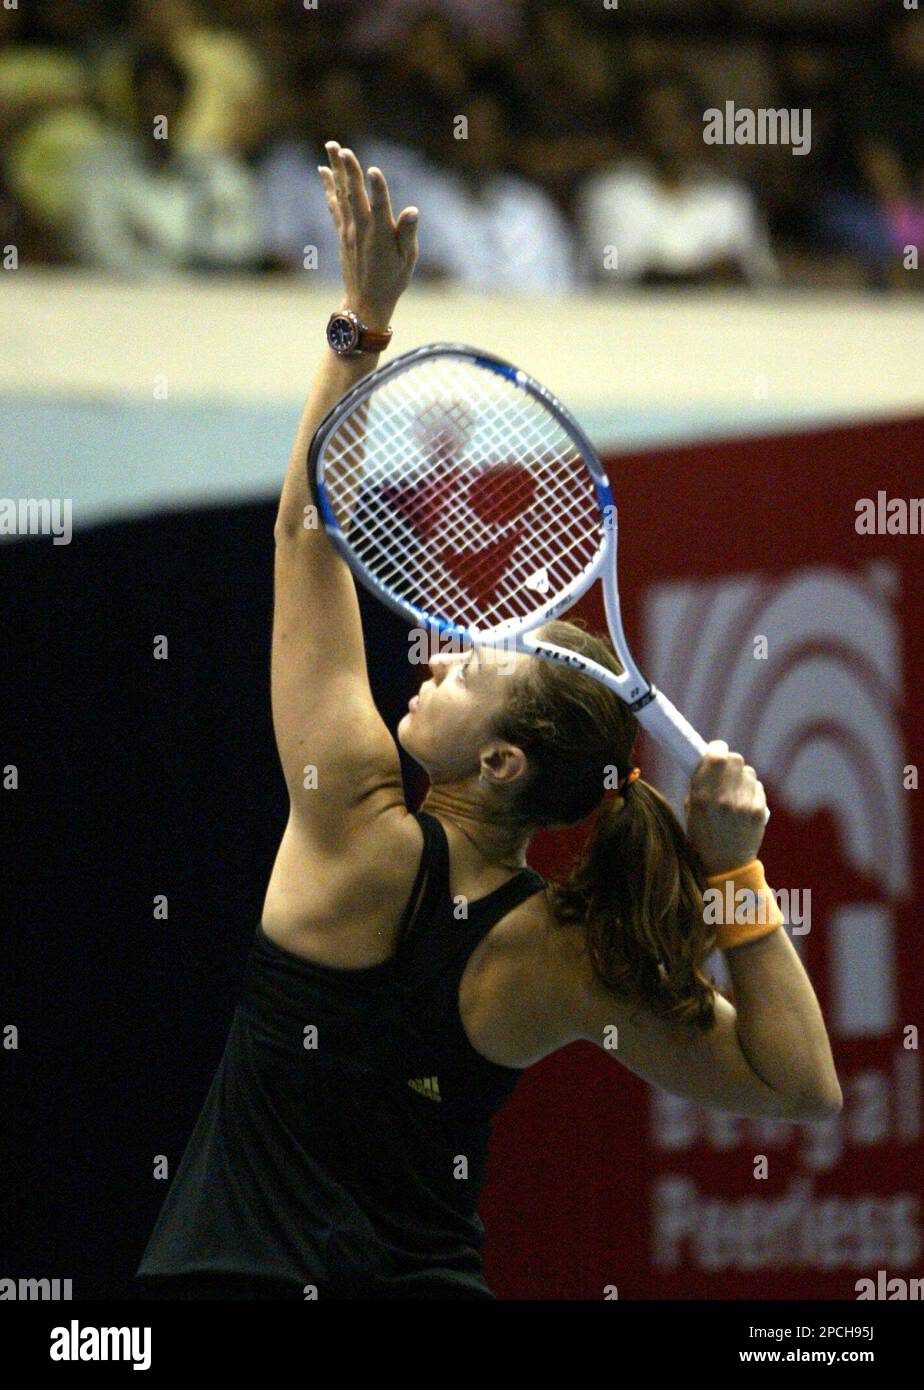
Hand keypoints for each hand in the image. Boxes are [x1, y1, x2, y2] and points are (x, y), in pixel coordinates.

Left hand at [319, 141, 418, 329]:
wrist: (366, 302)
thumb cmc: (392, 280)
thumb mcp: (407, 259)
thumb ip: (408, 232)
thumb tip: (413, 211)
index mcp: (382, 234)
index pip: (380, 207)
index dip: (378, 188)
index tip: (374, 170)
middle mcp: (362, 229)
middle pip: (354, 194)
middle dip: (348, 169)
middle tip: (340, 147)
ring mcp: (349, 230)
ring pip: (341, 194)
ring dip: (336, 169)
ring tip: (331, 146)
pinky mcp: (342, 233)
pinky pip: (334, 205)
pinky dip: (329, 187)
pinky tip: (324, 171)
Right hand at [684, 741, 766, 875]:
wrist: (725, 866)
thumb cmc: (702, 836)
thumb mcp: (691, 810)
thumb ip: (700, 784)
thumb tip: (711, 761)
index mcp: (702, 796)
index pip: (716, 755)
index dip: (717, 749)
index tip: (715, 751)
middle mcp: (724, 798)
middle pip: (735, 759)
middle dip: (730, 762)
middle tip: (725, 770)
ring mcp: (744, 805)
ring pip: (749, 772)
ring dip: (741, 776)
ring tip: (735, 790)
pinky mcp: (759, 812)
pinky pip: (758, 787)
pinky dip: (751, 791)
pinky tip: (744, 802)